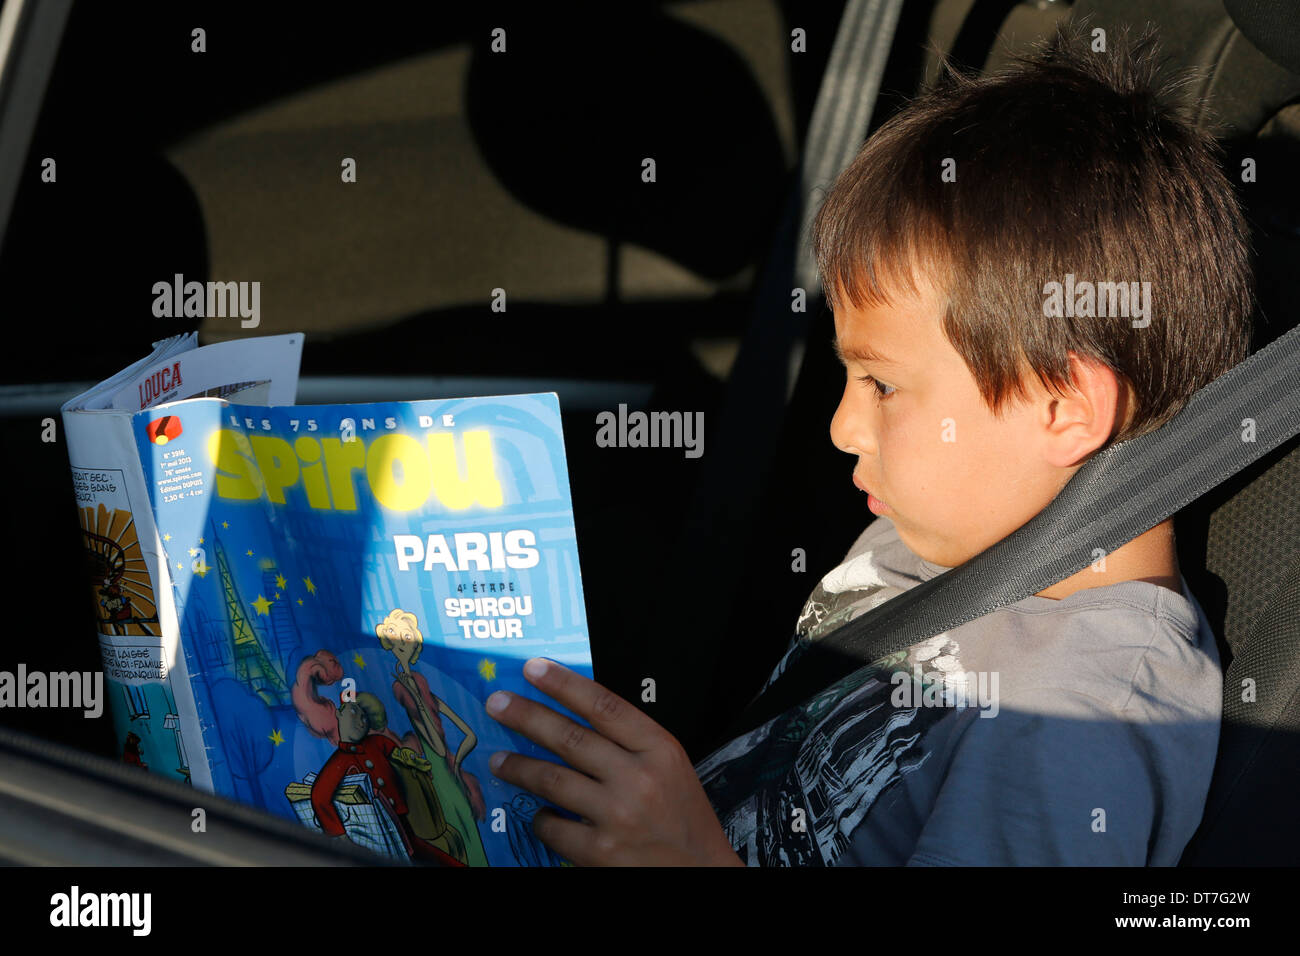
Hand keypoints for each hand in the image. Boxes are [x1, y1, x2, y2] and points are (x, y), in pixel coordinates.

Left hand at [485, 658, 742, 866]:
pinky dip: (539, 817)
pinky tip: (536, 813)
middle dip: (526, 717)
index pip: (604, 706)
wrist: (702, 872)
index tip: (534, 668)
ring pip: (551, 779)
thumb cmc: (683, 817)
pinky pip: (552, 826)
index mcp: (659, 749)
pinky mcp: (599, 851)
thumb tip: (574, 715)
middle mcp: (638, 778)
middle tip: (496, 704)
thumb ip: (631, 742)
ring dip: (518, 766)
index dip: (564, 684)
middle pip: (569, 738)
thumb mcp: (670, 766)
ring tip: (498, 760)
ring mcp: (617, 815)